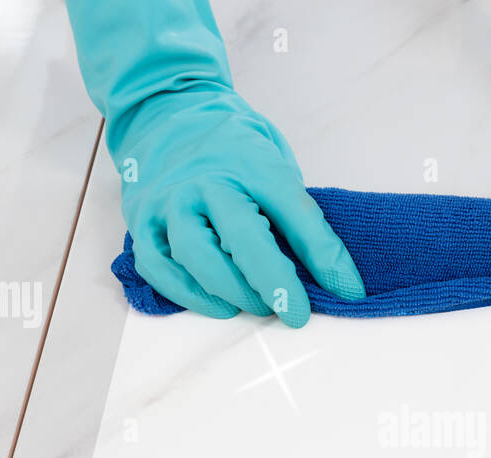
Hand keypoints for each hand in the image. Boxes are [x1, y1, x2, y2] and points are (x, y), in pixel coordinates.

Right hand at [118, 88, 364, 326]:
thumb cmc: (231, 149)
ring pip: (196, 254)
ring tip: (256, 308)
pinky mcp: (141, 221)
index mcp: (251, 162)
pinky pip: (159, 267)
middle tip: (294, 313)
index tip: (348, 291)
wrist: (166, 112)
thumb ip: (296, 214)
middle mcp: (207, 180)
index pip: (296, 212)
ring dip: (230, 291)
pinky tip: (217, 305)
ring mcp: (169, 200)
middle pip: (241, 236)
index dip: (324, 257)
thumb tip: (330, 275)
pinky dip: (188, 294)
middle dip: (272, 281)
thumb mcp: (275, 165)